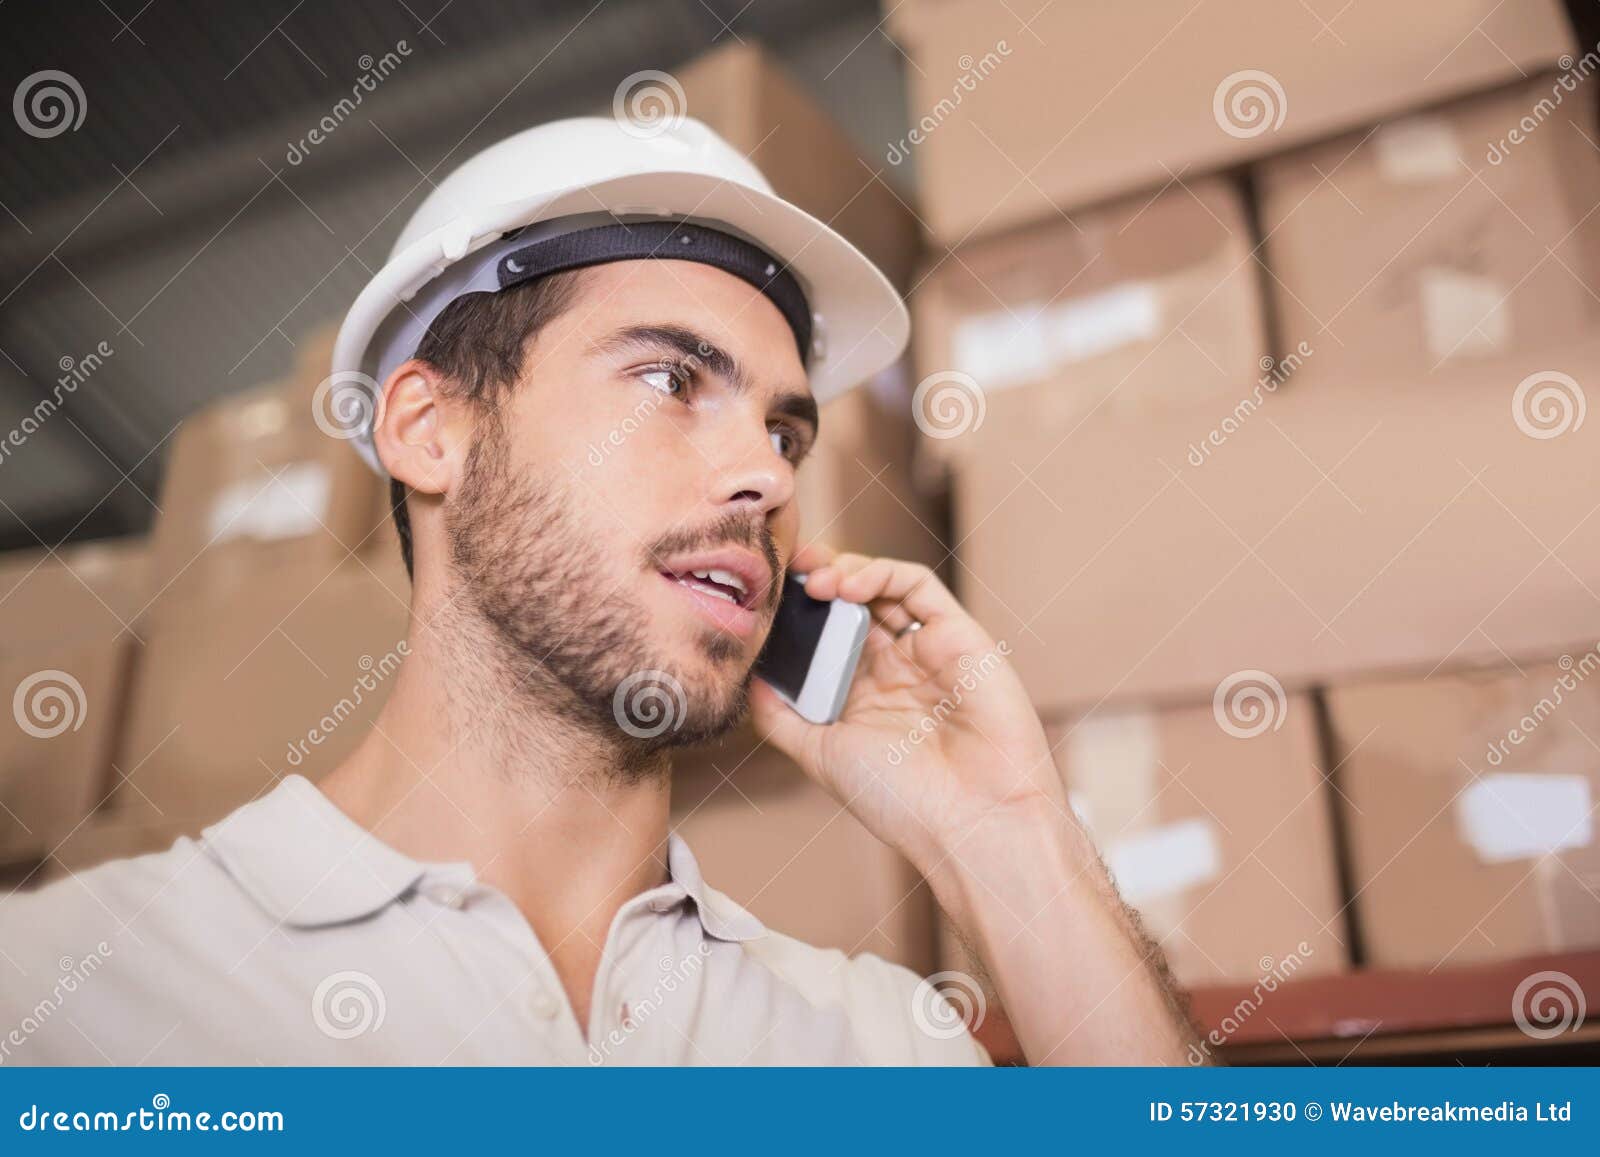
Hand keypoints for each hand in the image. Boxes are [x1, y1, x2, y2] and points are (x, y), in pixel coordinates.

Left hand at [748, 543, 1068, 881]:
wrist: (972, 822)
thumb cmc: (903, 801)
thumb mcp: (821, 754)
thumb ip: (781, 717)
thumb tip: (749, 676)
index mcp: (865, 696)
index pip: (826, 635)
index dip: (797, 611)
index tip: (763, 597)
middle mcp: (897, 669)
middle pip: (852, 604)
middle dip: (815, 578)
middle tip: (785, 570)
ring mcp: (928, 650)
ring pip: (884, 586)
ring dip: (845, 570)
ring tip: (813, 578)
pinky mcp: (959, 635)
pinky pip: (919, 586)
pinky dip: (881, 573)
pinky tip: (847, 586)